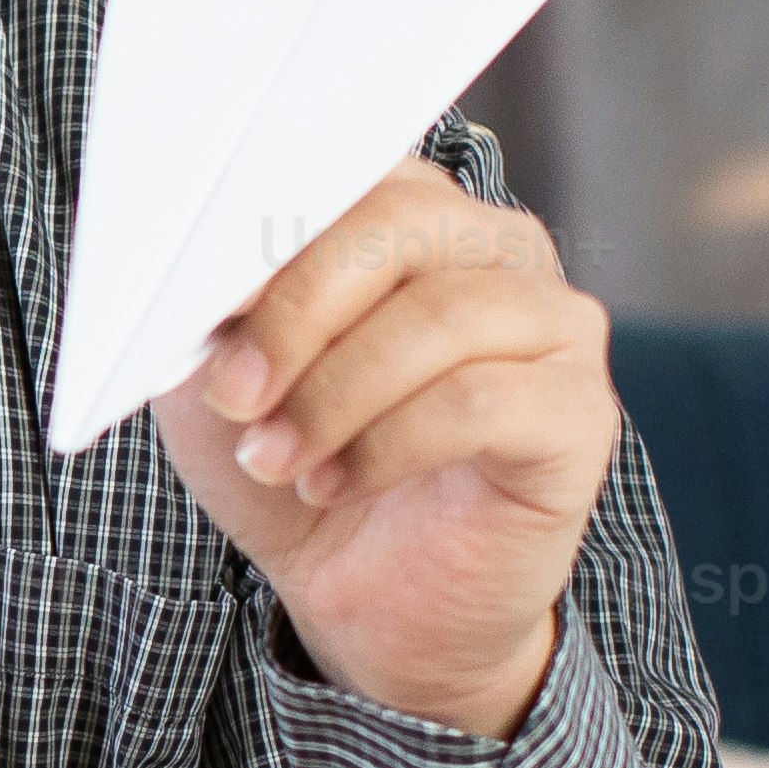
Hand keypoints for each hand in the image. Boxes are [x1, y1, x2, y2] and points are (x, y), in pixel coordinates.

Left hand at [154, 161, 622, 741]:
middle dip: (298, 311)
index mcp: (412, 212)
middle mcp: (495, 245)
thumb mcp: (225, 381)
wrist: (370, 600)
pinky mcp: (577, 412)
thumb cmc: (304, 464)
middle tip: (233, 393)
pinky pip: (479, 402)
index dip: (268, 228)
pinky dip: (387, 446)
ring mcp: (550, 324)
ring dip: (334, 395)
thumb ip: (210, 311)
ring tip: (274, 459)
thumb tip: (191, 268)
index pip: (349, 167)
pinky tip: (334, 485)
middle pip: (399, 224)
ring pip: (440, 317)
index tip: (200, 300)